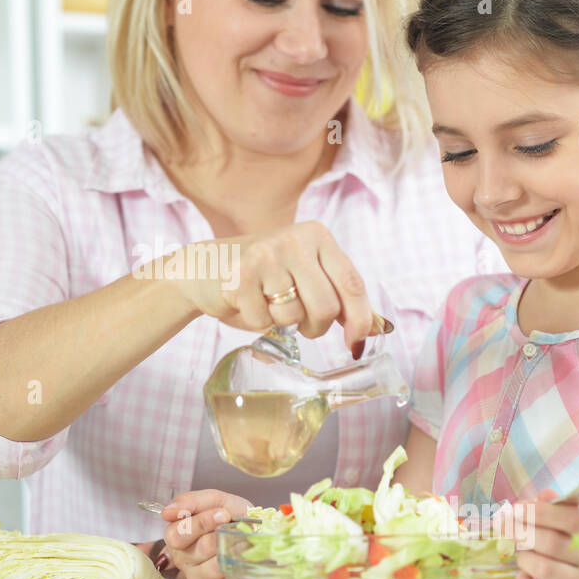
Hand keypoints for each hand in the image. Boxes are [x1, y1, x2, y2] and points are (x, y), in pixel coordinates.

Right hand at [160, 489, 252, 578]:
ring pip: (214, 567)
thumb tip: (167, 513)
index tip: (223, 513)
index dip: (200, 524)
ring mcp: (197, 578)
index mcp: (176, 535)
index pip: (176, 535)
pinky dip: (239, 569)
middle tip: (236, 527)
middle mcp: (183, 559)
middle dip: (221, 536)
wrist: (258, 532)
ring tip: (244, 541)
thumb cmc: (232, 516)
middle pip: (198, 550)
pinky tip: (243, 560)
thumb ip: (190, 501)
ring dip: (234, 551)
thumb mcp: (214, 500)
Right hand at [162, 221, 374, 350]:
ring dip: (281, 323)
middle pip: (326, 307)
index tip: (356, 343)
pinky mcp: (240, 275)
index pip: (351, 283)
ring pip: (293, 316)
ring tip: (266, 303)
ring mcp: (266, 255)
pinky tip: (246, 302)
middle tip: (300, 323)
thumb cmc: (260, 278)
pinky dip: (255, 322)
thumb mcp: (304, 276)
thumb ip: (338, 297)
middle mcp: (294, 240)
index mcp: (317, 236)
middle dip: (315, 327)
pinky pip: (262, 321)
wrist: (203, 269)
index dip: (359, 319)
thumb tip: (375, 328)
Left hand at [514, 488, 578, 578]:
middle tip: (505, 525)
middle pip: (551, 542)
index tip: (517, 507)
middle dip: (520, 531)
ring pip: (544, 569)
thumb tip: (544, 495)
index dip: (540, 511)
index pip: (571, 518)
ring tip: (522, 554)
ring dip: (524, 558)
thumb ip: (565, 513)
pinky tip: (524, 578)